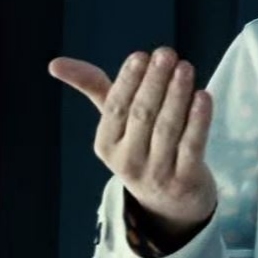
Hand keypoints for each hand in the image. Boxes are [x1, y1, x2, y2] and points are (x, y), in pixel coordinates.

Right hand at [50, 47, 217, 238]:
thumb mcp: (116, 123)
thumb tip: (54, 63)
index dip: (128, 81)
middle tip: (167, 53)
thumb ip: (95, 89)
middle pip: (141, 115)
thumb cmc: (141, 147)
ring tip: (185, 67)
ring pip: (166, 128)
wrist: (169, 203)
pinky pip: (192, 147)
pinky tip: (203, 96)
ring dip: (176, 95)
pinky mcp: (185, 181)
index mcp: (106, 144)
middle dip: (154, 82)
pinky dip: (198, 121)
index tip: (141, 55)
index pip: (115, 108)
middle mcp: (127, 161)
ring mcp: (157, 174)